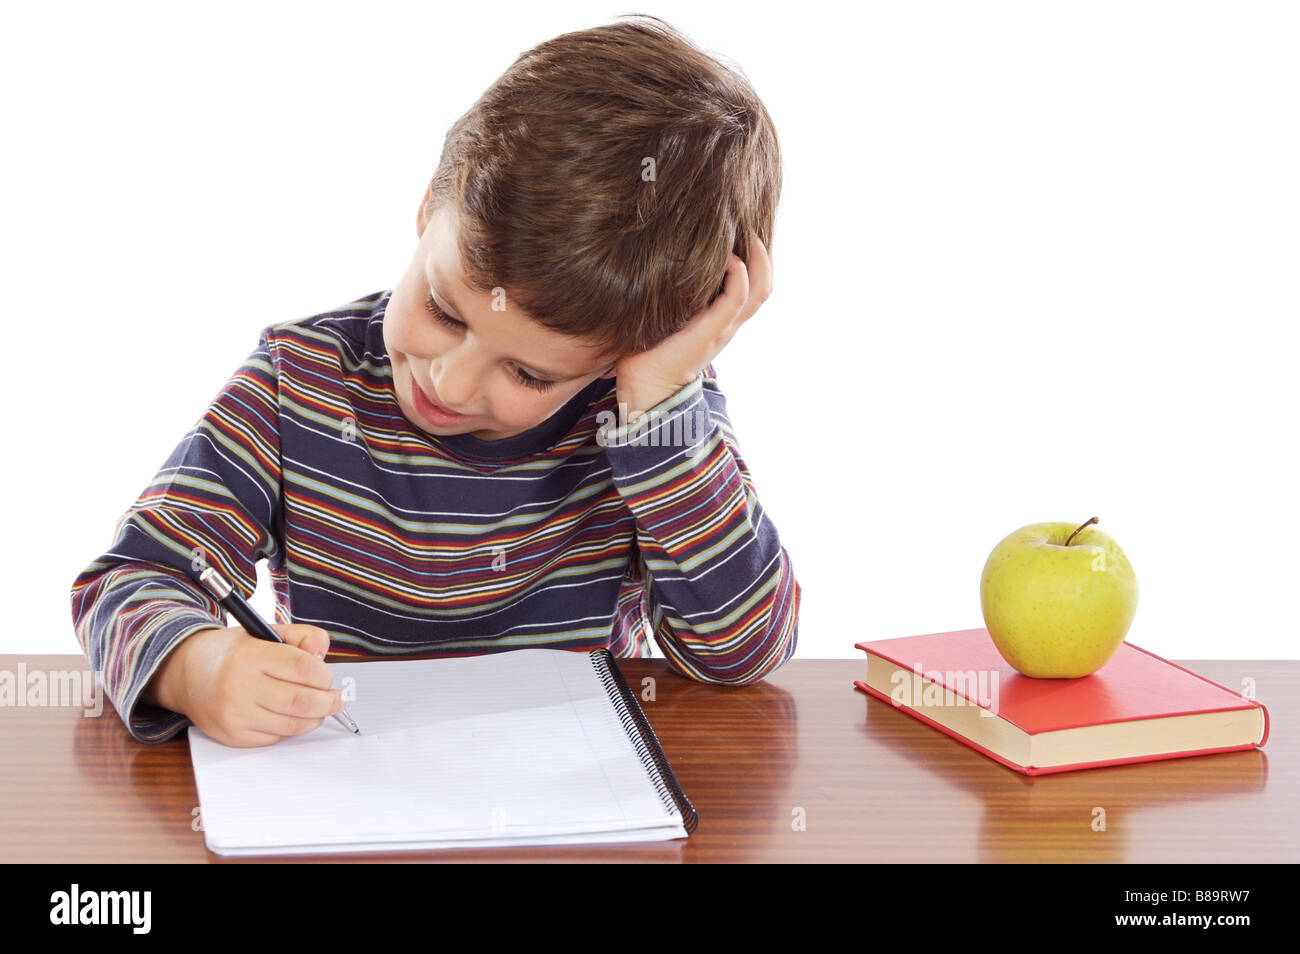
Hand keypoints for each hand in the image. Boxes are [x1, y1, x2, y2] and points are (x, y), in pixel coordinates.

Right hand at [145, 623, 344, 746]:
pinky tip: (290, 716)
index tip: (327, 676)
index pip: (302, 668)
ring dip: (314, 718)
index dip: (323, 674)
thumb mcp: (265, 632)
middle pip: (301, 701)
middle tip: (337, 698)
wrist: (187, 674)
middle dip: (328, 702)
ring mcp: (234, 715)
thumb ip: (301, 636)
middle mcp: (238, 687)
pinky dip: (291, 729)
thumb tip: (321, 653)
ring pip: (292, 725)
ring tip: (319, 708)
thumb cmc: (234, 653)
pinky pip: (275, 738)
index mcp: (248, 655)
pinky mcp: (232, 736)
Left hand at [614, 232, 773, 414]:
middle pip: (765, 284)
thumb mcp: (667, 314)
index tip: (744, 229)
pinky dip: (739, 276)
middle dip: (764, 253)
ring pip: (760, 289)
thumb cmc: (649, 351)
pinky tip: (729, 258)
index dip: (756, 258)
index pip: (753, 284)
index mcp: (722, 318)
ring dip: (758, 259)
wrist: (645, 388)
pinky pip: (737, 299)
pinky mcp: (712, 331)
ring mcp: (724, 327)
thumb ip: (673, 293)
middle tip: (752, 224)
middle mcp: (729, 322)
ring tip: (749, 234)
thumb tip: (657, 259)